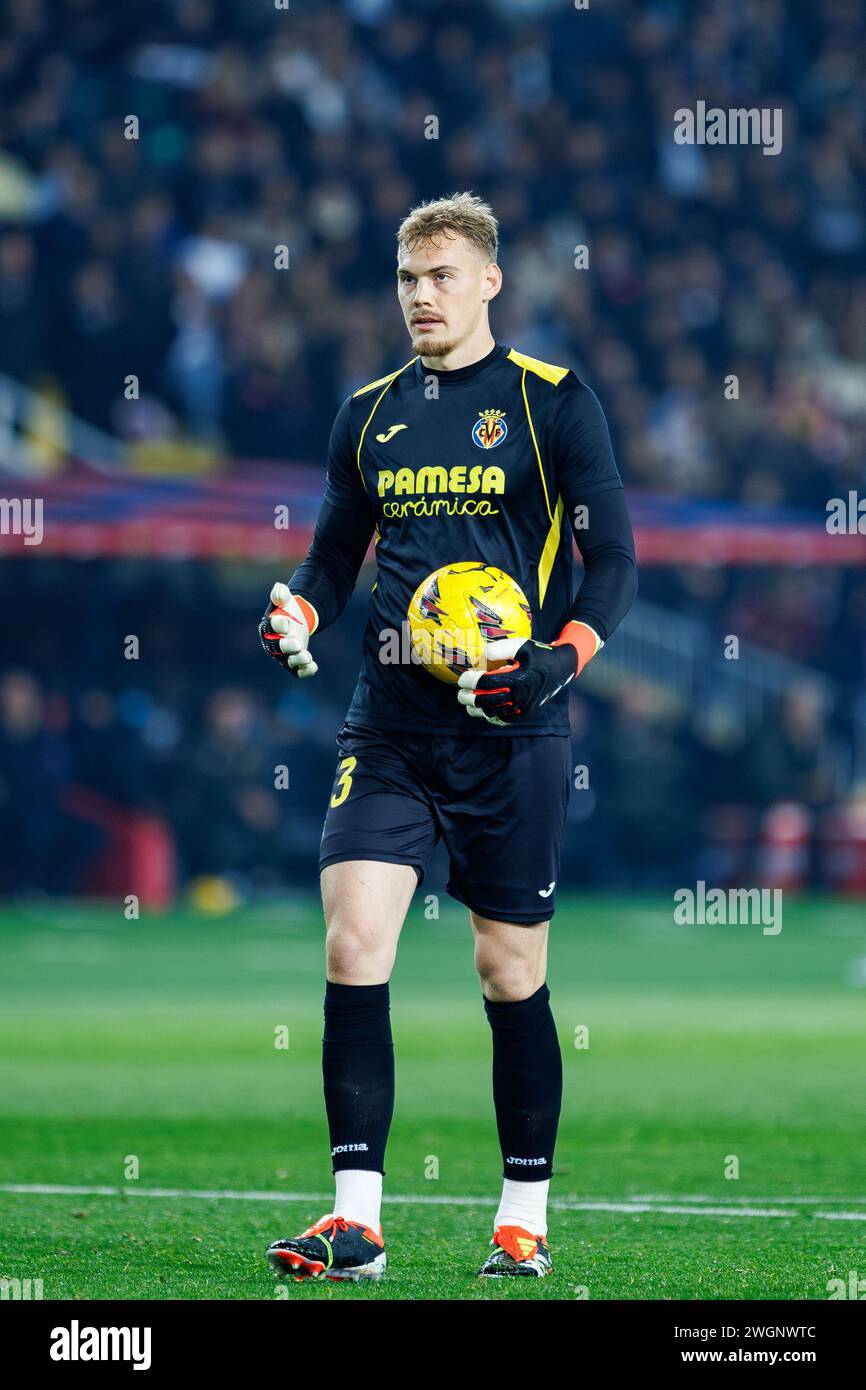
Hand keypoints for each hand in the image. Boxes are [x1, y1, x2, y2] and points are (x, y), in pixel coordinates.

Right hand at [259, 582, 317, 678]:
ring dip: (297, 660)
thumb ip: (281, 595)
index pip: (271, 627)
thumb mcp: (286, 601)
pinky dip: (306, 670)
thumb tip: (278, 588)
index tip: (285, 622)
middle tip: (297, 644)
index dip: (278, 625)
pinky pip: (299, 671)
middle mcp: (274, 643)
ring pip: (289, 661)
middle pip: (277, 647)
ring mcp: (285, 655)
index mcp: (269, 627)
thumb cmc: (288, 611)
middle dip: (287, 646)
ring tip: (307, 657)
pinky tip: (313, 666)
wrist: (298, 621)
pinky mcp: (295, 663)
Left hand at [457, 637, 575, 724]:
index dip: (470, 680)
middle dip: (469, 697)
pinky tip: (483, 710)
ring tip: (469, 703)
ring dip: (477, 709)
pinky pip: (504, 719)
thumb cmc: (540, 654)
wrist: (563, 668)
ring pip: (492, 713)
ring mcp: (522, 708)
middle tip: (460, 693)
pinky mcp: (525, 713)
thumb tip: (480, 657)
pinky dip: (491, 716)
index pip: (486, 683)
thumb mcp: (521, 645)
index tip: (462, 677)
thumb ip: (499, 649)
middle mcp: (519, 697)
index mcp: (517, 680)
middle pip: (486, 701)